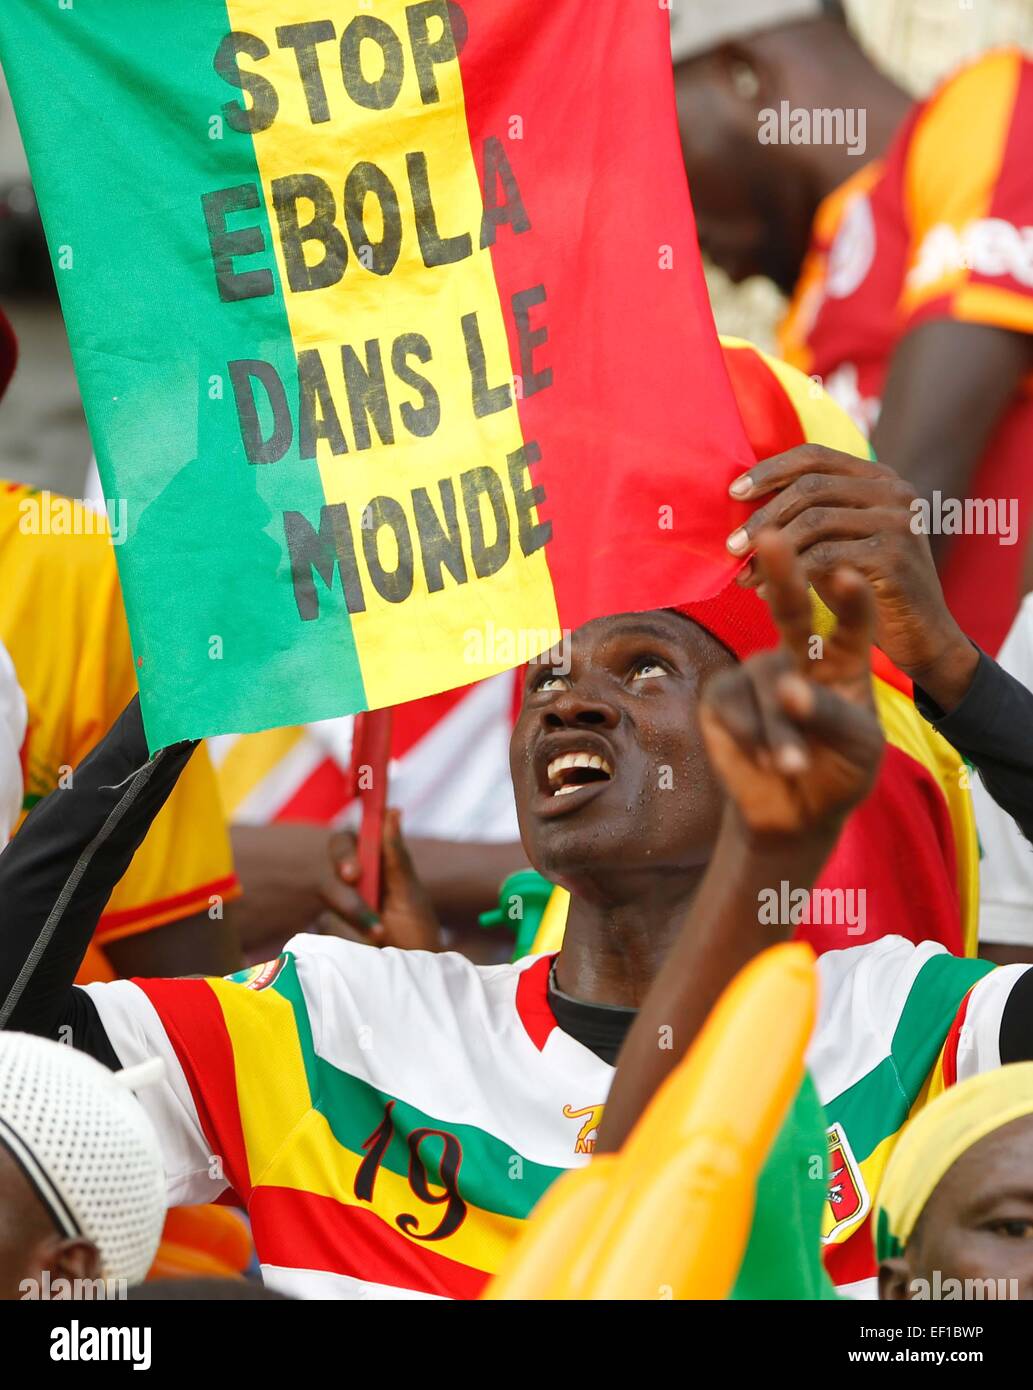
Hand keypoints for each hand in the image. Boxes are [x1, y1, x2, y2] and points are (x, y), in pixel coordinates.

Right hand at [313, 809, 441, 949]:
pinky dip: (352, 945)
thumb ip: (396, 857)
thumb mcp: (410, 895)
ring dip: (357, 928)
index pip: (344, 843)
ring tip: (385, 941)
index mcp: (369, 865)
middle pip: (327, 878)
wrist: (413, 974)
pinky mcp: (328, 941)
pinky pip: (327, 938)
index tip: (354, 874)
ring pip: (327, 913)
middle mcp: (348, 886)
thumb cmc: (417, 932)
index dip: (344, 854)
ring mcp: (335, 915)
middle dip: (345, 900)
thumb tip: (394, 812)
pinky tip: (371, 953)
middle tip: (369, 917)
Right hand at [700, 530, 883, 841]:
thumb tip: (786, 687)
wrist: (797, 811)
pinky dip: (752, 738)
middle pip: (792, 610)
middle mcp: (800, 654)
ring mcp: (758, 671)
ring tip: (794, 767)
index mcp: (845, 658)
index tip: (846, 575)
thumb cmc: (840, 768)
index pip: (851, 622)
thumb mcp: (858, 745)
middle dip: (782, 573)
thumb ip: (831, 712)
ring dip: (779, 730)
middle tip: (773, 539)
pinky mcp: (723, 695)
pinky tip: (766, 762)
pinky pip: (733, 707)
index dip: (848, 600)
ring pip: (765, 686)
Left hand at [725, 445, 977, 702]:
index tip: (734, 492)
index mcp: (880, 478)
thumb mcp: (840, 542)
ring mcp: (898, 521)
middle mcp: (894, 491)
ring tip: (745, 576)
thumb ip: (808, 519)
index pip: (815, 456)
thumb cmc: (870, 589)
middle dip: (763, 518)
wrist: (923, 637)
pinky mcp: (894, 556)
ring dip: (770, 550)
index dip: (770, 470)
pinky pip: (825, 557)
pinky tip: (770, 593)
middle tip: (731, 548)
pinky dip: (790, 573)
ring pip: (813, 521)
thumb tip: (745, 512)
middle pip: (810, 488)